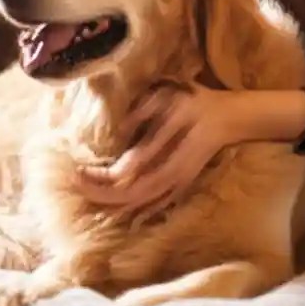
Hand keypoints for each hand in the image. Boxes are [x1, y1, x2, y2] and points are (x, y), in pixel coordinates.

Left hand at [74, 83, 237, 220]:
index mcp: (169, 154)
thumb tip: (117, 130)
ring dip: (111, 202)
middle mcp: (172, 177)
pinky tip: (113, 207)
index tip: (78, 168)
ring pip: (140, 205)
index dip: (101, 177)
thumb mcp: (168, 97)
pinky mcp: (179, 187)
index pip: (127, 174)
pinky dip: (130, 208)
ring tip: (87, 192)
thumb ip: (142, 112)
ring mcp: (177, 186)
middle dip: (99, 194)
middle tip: (74, 182)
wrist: (230, 118)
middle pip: (129, 196)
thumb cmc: (196, 102)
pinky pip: (151, 205)